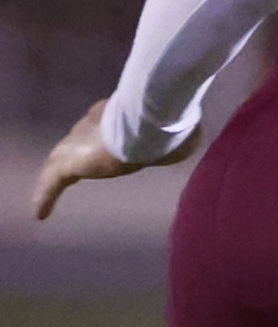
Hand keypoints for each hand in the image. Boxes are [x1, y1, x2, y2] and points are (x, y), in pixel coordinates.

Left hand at [31, 99, 198, 219]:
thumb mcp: (177, 134)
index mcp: (117, 112)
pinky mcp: (68, 163)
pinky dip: (45, 197)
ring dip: (57, 174)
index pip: (104, 124)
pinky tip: (40, 214)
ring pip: (61, 159)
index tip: (107, 144)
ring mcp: (77, 140)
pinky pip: (52, 184)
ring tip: (50, 191)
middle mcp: (93, 121)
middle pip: (79, 138)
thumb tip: (189, 139)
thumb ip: (177, 138)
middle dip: (76, 150)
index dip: (105, 132)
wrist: (146, 123)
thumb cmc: (165, 127)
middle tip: (74, 167)